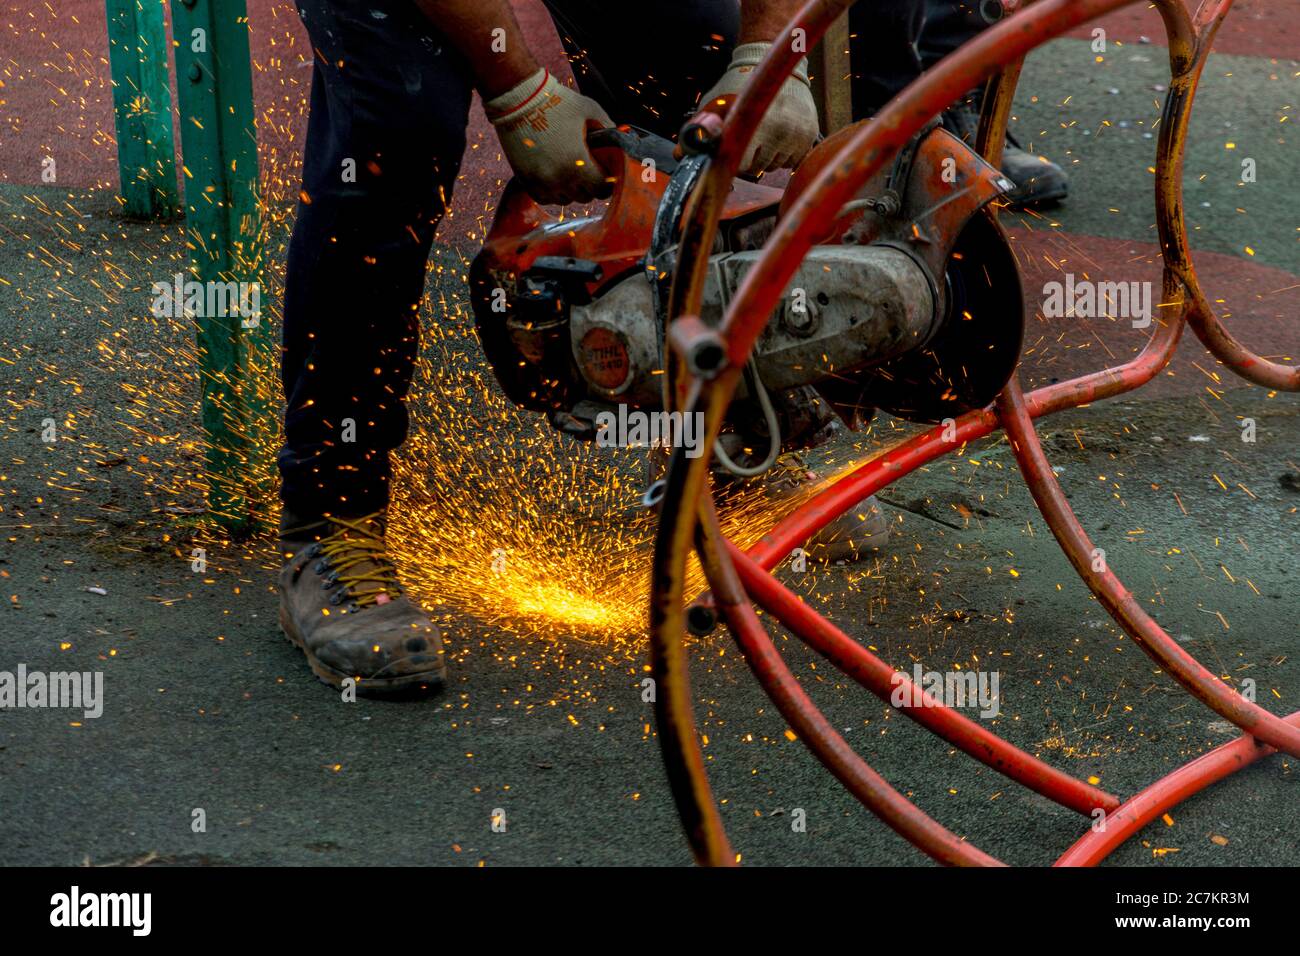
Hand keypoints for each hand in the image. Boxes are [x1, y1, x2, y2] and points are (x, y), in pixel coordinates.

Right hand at [486, 68, 613, 204]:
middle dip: (590, 186)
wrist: (518, 98)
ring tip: (572, 174)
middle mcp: (560, 179)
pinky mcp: (525, 180)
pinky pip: (544, 198)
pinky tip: (555, 178)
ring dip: (571, 191)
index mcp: (579, 164)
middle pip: (584, 197)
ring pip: (564, 200)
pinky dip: (552, 192)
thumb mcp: (590, 110)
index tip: (606, 175)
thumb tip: (622, 139)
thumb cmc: (557, 101)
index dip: (607, 183)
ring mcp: (541, 182)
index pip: (601, 189)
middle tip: (590, 173)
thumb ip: (608, 128)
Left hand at [700, 42, 818, 174]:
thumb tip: (680, 154)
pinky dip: (783, 153)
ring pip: (775, 165)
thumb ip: (697, 129)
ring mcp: (797, 134)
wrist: (772, 60)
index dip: (734, 159)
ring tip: (762, 132)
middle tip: (747, 136)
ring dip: (766, 156)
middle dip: (749, 157)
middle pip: (758, 168)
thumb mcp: (714, 105)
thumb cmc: (737, 85)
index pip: (742, 165)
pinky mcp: (809, 136)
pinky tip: (776, 135)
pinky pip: (791, 160)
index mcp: (756, 124)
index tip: (732, 147)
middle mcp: (780, 131)